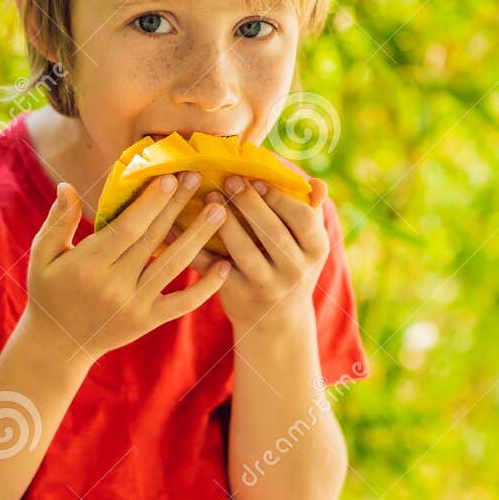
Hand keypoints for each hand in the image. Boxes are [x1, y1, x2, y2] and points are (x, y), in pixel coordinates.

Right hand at [23, 171, 229, 362]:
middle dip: (178, 207)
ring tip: (221, 211)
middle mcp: (114, 285)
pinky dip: (206, 287)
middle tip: (199, 178)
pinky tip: (225, 266)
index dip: (151, 204)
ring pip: (173, 267)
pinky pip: (182, 304)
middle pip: (153, 240)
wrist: (57, 345)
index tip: (170, 178)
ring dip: (200, 238)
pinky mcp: (148, 321)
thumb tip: (68, 186)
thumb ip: (58, 221)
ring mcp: (134, 305)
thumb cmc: (48, 292)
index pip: (126, 229)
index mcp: (88, 265)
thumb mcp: (43, 255)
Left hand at [177, 174, 329, 328]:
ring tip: (210, 199)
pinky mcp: (239, 297)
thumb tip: (317, 183)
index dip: (280, 198)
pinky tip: (180, 227)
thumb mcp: (307, 243)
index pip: (303, 219)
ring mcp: (268, 287)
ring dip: (226, 224)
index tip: (258, 180)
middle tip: (230, 181)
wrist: (276, 319)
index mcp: (316, 250)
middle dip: (250, 204)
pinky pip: (214, 269)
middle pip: (273, 234)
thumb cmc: (289, 265)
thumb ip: (309, 211)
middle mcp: (296, 271)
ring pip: (244, 253)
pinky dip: (197, 248)